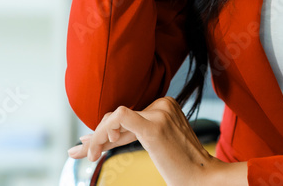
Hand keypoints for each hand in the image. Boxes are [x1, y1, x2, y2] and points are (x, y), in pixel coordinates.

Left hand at [65, 96, 224, 185]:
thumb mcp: (158, 144)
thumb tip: (106, 136)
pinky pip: (118, 119)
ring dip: (96, 138)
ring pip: (114, 118)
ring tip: (85, 155)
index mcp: (165, 105)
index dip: (105, 129)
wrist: (205, 179)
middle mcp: (162, 104)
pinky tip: (95, 149)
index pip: (126, 114)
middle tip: (78, 152)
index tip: (89, 142)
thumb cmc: (183, 167)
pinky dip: (102, 133)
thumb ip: (134, 134)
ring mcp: (159, 113)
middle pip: (118, 116)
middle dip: (96, 134)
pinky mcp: (153, 127)